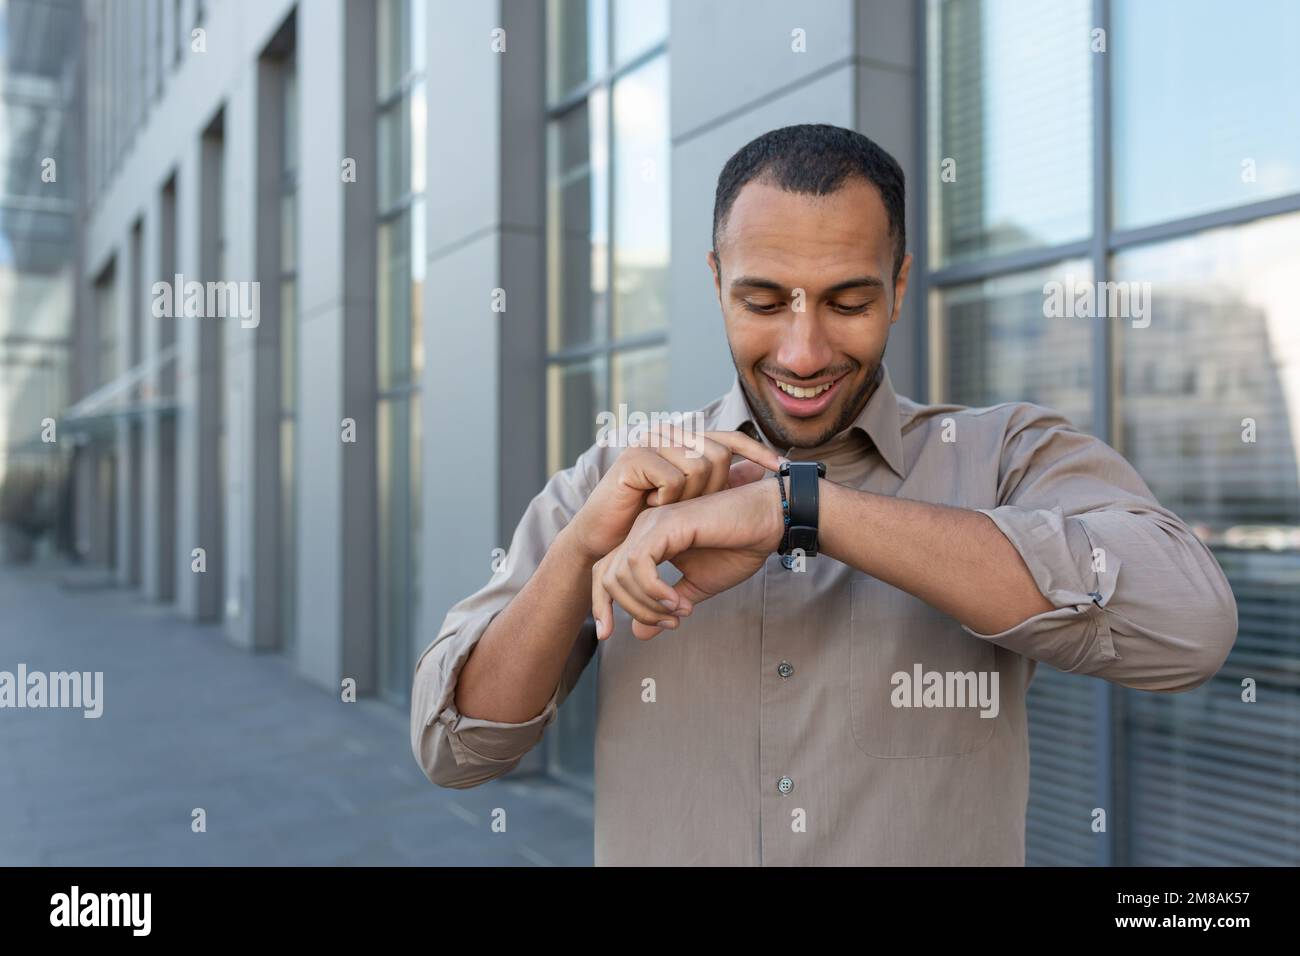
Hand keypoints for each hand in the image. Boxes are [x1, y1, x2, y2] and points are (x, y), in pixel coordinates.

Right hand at [565, 426, 782, 563]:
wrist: (604, 543)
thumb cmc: (647, 524)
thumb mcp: (692, 504)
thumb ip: (721, 484)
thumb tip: (762, 472)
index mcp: (682, 440)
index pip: (728, 438)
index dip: (756, 451)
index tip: (782, 467)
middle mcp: (667, 433)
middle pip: (717, 453)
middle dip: (714, 487)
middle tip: (694, 508)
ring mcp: (649, 441)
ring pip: (699, 465)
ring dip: (690, 497)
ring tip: (668, 508)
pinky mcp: (635, 457)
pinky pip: (674, 478)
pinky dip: (669, 499)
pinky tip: (652, 506)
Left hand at [591, 476, 785, 639]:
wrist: (767, 521)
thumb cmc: (736, 548)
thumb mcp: (695, 588)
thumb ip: (664, 607)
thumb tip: (638, 635)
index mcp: (646, 541)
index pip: (605, 573)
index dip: (601, 605)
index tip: (608, 635)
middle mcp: (642, 529)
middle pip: (605, 577)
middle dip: (628, 610)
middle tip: (667, 624)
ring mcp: (651, 524)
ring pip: (619, 574)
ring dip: (646, 604)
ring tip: (679, 612)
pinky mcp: (665, 524)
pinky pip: (639, 564)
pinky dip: (654, 590)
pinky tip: (678, 600)